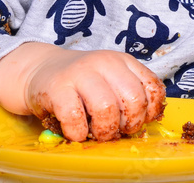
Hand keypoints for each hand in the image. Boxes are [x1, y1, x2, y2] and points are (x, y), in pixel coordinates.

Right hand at [0, 43, 165, 141]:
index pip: (152, 87)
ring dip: (104, 131)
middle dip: (129, 124)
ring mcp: (80, 73)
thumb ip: (129, 93)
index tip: (137, 121)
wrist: (41, 70)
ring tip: (96, 133)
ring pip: (107, 108)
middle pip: (134, 99)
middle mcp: (104, 62)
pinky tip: (76, 131)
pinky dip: (78, 132)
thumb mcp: (110, 79)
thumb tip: (147, 120)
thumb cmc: (81, 82)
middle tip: (116, 130)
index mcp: (122, 61)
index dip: (149, 111)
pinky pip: (75, 117)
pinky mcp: (57, 88)